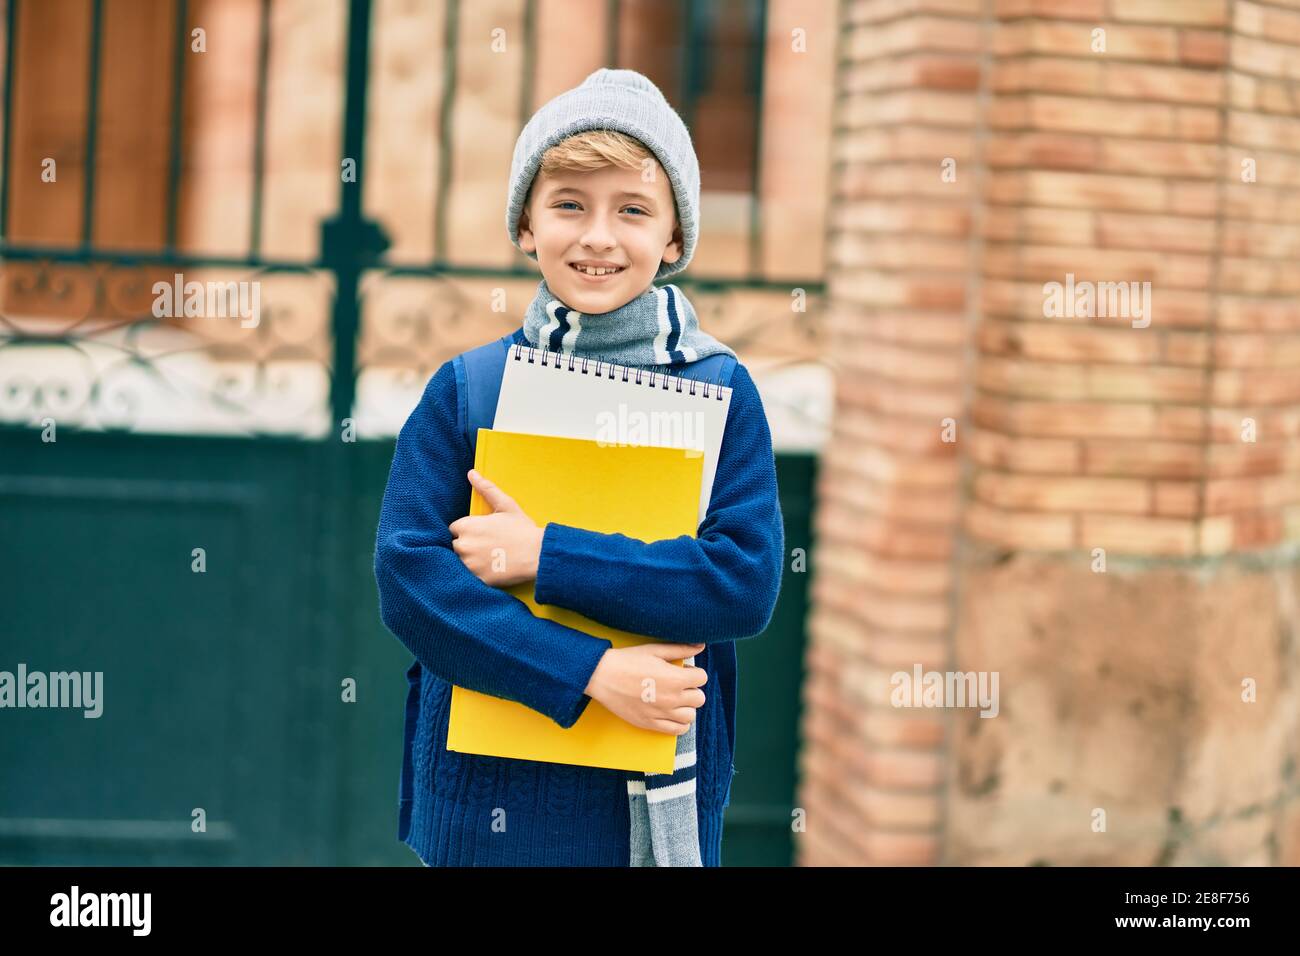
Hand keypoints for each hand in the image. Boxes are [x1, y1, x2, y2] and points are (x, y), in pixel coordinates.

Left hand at [449, 469, 544, 587]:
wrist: (537, 554)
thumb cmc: (522, 529)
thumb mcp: (505, 505)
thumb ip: (486, 489)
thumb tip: (471, 473)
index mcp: (466, 526)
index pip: (454, 529)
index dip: (467, 531)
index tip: (480, 535)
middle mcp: (463, 545)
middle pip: (455, 546)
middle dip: (467, 546)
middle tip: (487, 548)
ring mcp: (468, 564)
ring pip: (460, 563)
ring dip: (470, 562)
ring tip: (489, 560)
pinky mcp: (476, 579)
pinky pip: (468, 578)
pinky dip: (477, 575)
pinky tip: (491, 570)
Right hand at [585, 643, 707, 734]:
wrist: (602, 676)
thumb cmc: (627, 660)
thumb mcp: (655, 650)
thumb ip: (680, 649)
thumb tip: (701, 645)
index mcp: (675, 678)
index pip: (702, 678)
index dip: (695, 672)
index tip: (685, 671)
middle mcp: (672, 698)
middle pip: (699, 698)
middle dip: (692, 689)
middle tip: (680, 684)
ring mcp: (661, 713)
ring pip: (691, 716)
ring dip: (687, 707)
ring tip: (676, 699)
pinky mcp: (650, 724)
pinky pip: (677, 730)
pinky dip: (680, 723)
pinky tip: (672, 713)